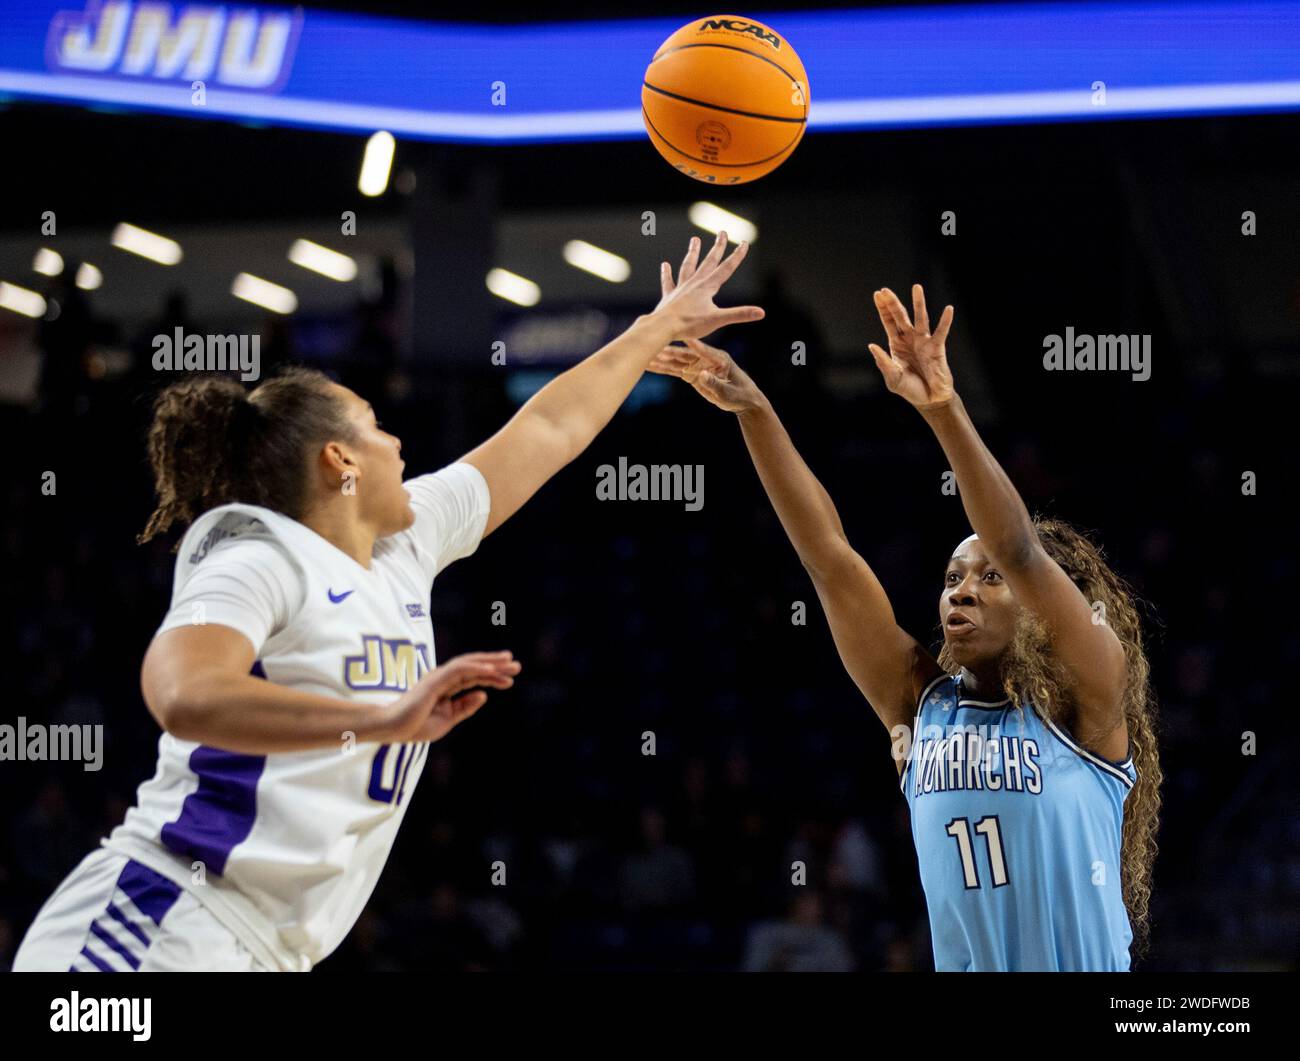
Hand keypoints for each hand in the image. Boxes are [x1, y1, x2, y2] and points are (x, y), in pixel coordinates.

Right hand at [381, 651, 519, 742]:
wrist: (392, 729)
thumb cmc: (414, 726)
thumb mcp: (447, 719)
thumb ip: (464, 707)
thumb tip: (484, 695)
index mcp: (445, 687)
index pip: (472, 677)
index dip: (491, 676)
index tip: (510, 679)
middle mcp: (443, 678)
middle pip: (474, 667)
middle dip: (495, 664)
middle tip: (517, 664)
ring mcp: (438, 677)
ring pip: (469, 665)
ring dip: (490, 663)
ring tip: (510, 663)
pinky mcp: (434, 680)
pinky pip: (459, 670)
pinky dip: (476, 668)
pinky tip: (491, 669)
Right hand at [647, 336, 765, 413]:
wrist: (742, 400)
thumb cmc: (740, 395)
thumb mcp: (729, 392)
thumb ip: (715, 383)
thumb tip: (702, 375)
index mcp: (718, 358)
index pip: (703, 349)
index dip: (692, 343)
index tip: (681, 335)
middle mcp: (705, 358)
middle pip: (684, 354)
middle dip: (668, 352)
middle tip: (653, 347)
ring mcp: (697, 365)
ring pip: (675, 361)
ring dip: (660, 359)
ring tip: (644, 356)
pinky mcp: (691, 374)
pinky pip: (674, 370)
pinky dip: (662, 368)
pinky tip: (650, 365)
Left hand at [652, 232, 764, 339]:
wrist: (663, 327)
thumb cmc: (690, 324)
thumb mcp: (718, 320)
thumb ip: (740, 314)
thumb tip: (762, 312)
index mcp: (707, 287)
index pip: (726, 268)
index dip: (737, 256)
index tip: (744, 242)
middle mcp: (694, 283)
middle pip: (708, 262)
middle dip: (717, 247)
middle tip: (722, 232)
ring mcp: (681, 288)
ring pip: (688, 266)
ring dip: (693, 253)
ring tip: (694, 240)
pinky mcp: (669, 297)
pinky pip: (668, 283)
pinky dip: (666, 274)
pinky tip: (665, 265)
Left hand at [868, 285, 955, 410]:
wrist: (929, 400)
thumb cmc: (910, 389)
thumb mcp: (893, 378)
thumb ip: (883, 362)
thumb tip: (871, 345)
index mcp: (896, 344)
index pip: (888, 322)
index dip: (883, 308)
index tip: (878, 294)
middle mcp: (910, 339)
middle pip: (900, 316)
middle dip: (893, 303)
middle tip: (885, 290)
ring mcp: (924, 341)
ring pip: (920, 318)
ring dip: (918, 303)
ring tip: (916, 287)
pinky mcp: (937, 348)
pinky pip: (941, 332)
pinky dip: (945, 321)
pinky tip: (948, 309)